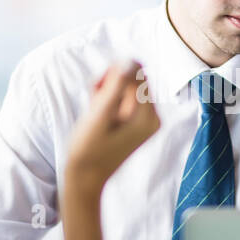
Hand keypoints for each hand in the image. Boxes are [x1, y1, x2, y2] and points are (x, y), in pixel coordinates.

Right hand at [64, 59, 159, 197]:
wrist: (85, 178)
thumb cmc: (88, 149)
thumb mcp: (99, 115)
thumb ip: (116, 86)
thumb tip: (131, 61)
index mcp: (148, 117)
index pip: (135, 73)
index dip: (112, 75)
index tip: (98, 91)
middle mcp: (154, 118)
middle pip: (135, 78)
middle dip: (111, 83)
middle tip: (95, 103)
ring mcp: (147, 121)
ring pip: (128, 87)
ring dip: (108, 92)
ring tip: (95, 112)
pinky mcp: (138, 124)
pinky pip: (126, 99)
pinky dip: (110, 101)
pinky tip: (99, 116)